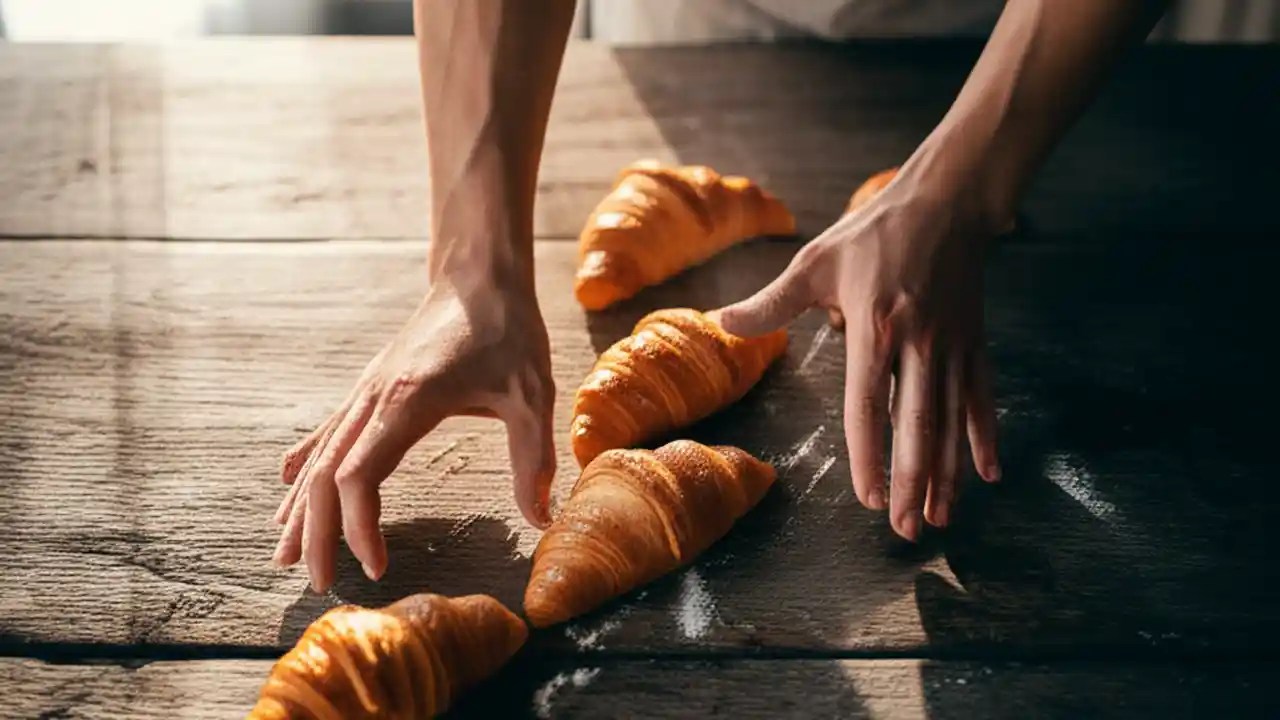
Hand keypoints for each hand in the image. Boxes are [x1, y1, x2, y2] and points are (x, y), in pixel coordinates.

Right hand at [272, 280, 554, 591]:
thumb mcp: (532, 394)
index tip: (375, 566)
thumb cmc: (508, 330)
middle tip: (317, 583)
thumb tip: (541, 519)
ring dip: (300, 507)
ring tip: (284, 553)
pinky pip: (326, 433)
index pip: (359, 476)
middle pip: (324, 476)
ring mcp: (364, 391)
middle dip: (317, 534)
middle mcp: (373, 397)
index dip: (359, 527)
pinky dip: (303, 466)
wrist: (479, 276)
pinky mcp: (369, 387)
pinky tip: (284, 486)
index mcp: (407, 401)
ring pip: (316, 457)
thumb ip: (533, 458)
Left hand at [718, 168, 1001, 540]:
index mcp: (874, 327)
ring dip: (946, 473)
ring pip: (952, 422)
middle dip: (911, 482)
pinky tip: (986, 476)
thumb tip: (719, 323)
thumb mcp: (815, 261)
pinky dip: (984, 437)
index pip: (869, 404)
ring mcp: (951, 346)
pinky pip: (981, 399)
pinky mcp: (974, 343)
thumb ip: (771, 301)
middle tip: (904, 529)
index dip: (869, 455)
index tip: (867, 496)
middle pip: (916, 425)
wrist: (946, 203)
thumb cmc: (873, 233)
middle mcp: (918, 344)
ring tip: (939, 518)